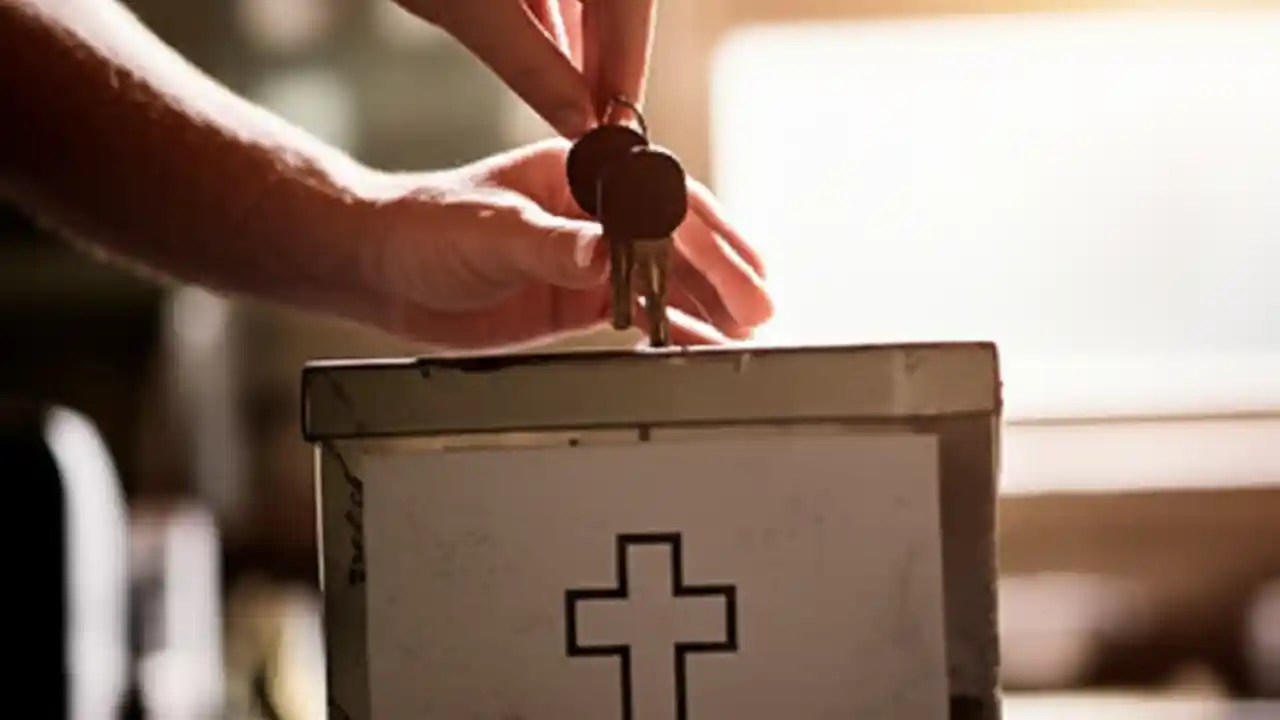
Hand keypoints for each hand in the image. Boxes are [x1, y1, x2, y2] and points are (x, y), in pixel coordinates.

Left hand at [346, 139, 771, 349]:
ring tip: (750, 333)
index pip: (659, 199)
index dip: (707, 236)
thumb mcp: (489, 231)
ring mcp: (589, 258)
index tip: (739, 271)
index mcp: (577, 173)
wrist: (381, 269)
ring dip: (709, 304)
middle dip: (724, 274)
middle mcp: (592, 213)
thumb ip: (550, 244)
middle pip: (676, 239)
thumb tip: (605, 255)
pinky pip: (641, 312)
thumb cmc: (425, 227)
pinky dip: (674, 329)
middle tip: (762, 310)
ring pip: (666, 277)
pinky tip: (704, 346)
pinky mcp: (578, 298)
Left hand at [394, 0, 655, 137]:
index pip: (631, 0)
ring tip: (572, 98)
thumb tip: (576, 123)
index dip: (630, 60)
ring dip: (581, 39)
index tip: (621, 117)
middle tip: (598, 118)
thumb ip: (530, 65)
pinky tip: (549, 54)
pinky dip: (554, 11)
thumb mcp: (470, 6)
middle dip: (607, 54)